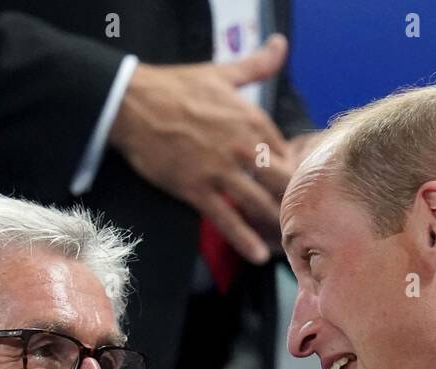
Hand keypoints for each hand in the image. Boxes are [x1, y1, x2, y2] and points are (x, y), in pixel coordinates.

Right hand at [111, 34, 290, 262]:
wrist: (132, 103)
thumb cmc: (175, 87)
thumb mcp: (222, 73)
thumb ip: (257, 64)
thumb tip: (280, 46)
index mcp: (252, 119)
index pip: (287, 153)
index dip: (293, 174)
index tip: (295, 189)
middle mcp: (243, 146)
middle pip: (282, 183)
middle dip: (294, 205)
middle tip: (303, 224)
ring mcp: (221, 171)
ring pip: (260, 205)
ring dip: (276, 226)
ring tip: (287, 244)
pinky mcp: (197, 189)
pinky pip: (227, 220)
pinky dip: (245, 240)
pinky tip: (258, 256)